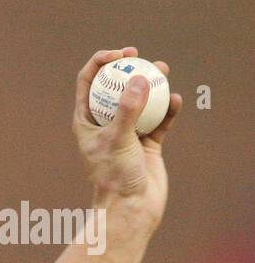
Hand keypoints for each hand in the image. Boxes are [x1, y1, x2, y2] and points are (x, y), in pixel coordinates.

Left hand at [73, 47, 181, 234]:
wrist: (130, 208)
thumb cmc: (115, 177)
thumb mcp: (118, 141)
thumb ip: (128, 110)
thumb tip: (139, 79)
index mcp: (87, 121)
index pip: (88, 83)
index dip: (100, 62)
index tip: (119, 54)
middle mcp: (105, 124)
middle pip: (114, 86)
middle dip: (126, 67)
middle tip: (139, 55)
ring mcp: (127, 132)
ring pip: (140, 100)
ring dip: (151, 83)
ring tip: (163, 70)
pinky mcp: (148, 143)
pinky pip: (159, 119)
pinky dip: (167, 109)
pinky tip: (176, 100)